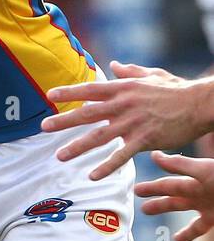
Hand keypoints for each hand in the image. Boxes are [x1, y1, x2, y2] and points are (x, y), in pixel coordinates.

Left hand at [40, 60, 206, 180]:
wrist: (200, 104)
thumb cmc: (177, 89)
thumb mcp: (152, 75)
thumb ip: (130, 71)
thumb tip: (114, 64)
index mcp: (123, 89)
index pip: (90, 90)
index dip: (69, 92)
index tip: (49, 95)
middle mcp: (123, 105)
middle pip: (87, 114)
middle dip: (63, 121)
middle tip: (42, 127)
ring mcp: (133, 123)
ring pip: (99, 137)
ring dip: (78, 147)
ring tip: (60, 156)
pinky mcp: (145, 139)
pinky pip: (122, 155)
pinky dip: (107, 166)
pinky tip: (93, 175)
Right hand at [136, 151, 213, 240]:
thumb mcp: (205, 172)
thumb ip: (180, 165)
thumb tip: (154, 155)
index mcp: (196, 179)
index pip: (168, 182)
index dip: (152, 185)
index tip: (135, 186)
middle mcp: (199, 192)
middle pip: (172, 194)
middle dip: (155, 196)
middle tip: (137, 197)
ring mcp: (208, 207)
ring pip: (181, 209)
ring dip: (165, 211)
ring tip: (147, 212)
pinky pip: (198, 228)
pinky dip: (187, 235)